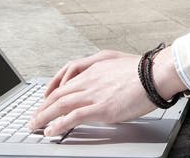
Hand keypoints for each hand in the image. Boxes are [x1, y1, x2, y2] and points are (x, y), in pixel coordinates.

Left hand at [28, 47, 183, 136]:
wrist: (156, 74)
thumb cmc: (143, 69)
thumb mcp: (118, 59)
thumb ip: (102, 67)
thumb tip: (96, 80)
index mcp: (94, 67)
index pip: (64, 81)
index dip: (51, 92)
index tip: (44, 101)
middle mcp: (89, 79)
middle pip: (57, 94)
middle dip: (42, 107)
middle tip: (34, 118)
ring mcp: (93, 94)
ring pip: (59, 105)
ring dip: (44, 117)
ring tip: (35, 126)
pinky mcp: (100, 108)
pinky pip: (72, 118)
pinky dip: (58, 125)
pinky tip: (51, 131)